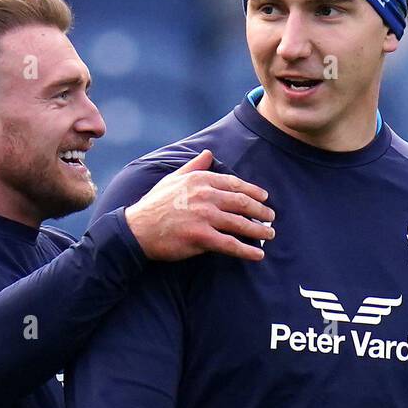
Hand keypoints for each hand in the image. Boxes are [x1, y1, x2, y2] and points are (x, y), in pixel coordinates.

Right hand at [124, 149, 273, 263]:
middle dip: (260, 211)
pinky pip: (230, 244)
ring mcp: (204, 217)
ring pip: (240, 223)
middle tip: (271, 218)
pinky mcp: (202, 237)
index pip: (234, 184)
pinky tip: (258, 254)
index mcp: (200, 180)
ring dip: (259, 230)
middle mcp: (205, 196)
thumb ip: (193, 166)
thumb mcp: (173, 179)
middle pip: (242, 203)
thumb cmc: (154, 205)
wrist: (137, 229)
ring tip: (269, 235)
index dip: (253, 191)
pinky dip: (247, 250)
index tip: (264, 197)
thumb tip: (208, 153)